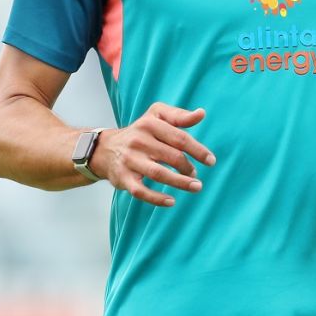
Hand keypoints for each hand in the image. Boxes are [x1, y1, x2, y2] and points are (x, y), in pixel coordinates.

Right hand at [89, 103, 215, 206]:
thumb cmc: (139, 133)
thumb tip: (201, 113)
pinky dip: (157, 198)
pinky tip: (171, 201)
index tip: (211, 161)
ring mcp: (130, 160)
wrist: (105, 149)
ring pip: (159, 174)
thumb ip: (179, 116)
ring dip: (180, 183)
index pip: (180, 138)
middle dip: (189, 168)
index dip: (198, 150)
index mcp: (149, 123)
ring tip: (196, 187)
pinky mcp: (123, 177)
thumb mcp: (155, 117)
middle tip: (196, 176)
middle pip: (172, 156)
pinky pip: (141, 191)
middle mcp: (138, 140)